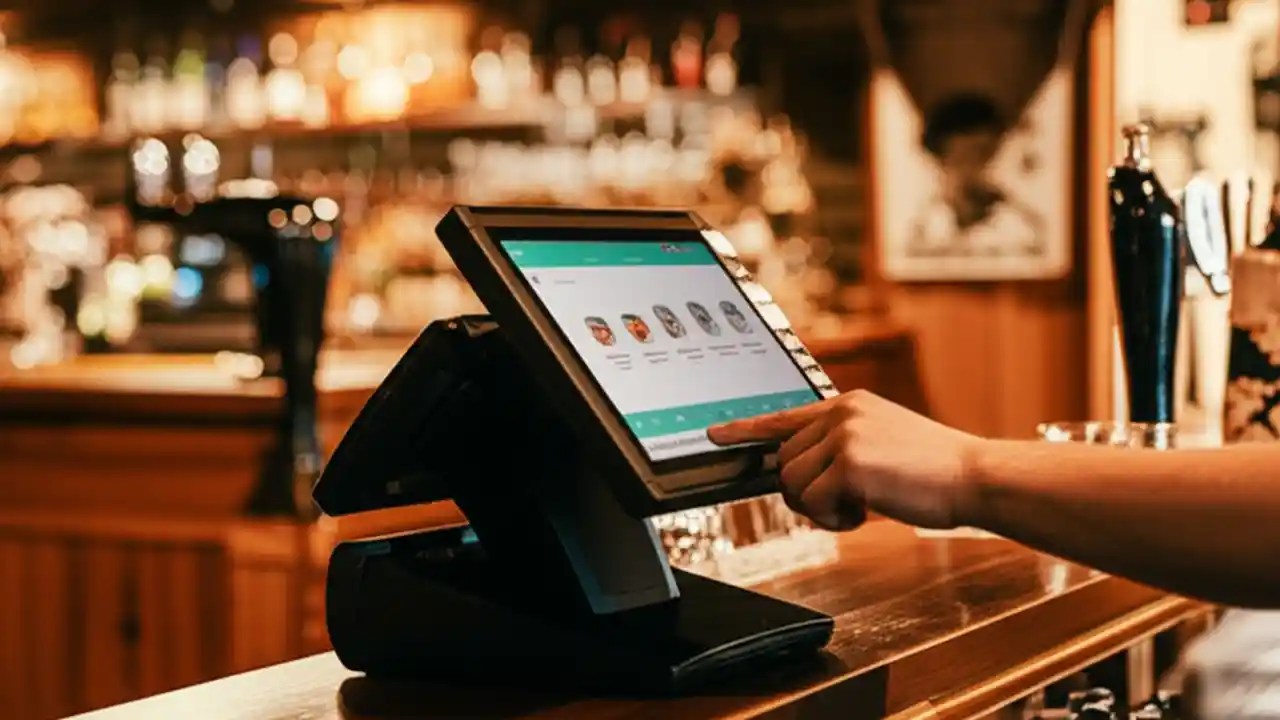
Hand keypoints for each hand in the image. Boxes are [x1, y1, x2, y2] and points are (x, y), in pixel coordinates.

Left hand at [706, 390, 980, 530]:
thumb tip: (795, 472)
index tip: (714, 434)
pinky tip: (869, 512)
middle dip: (806, 494)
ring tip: (864, 505)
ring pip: (794, 487)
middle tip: (847, 504)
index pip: (784, 417)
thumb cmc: (934, 471)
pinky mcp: (850, 463)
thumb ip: (840, 447)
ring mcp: (844, 436)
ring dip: (823, 510)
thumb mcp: (882, 443)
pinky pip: (813, 505)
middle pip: (783, 465)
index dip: (744, 430)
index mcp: (848, 405)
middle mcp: (841, 414)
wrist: (975, 477)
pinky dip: (836, 521)